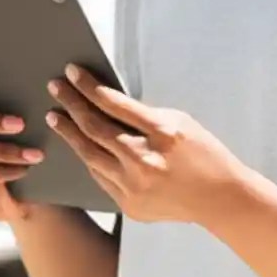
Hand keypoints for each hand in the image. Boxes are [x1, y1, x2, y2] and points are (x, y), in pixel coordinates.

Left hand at [46, 64, 248, 224]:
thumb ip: (143, 115)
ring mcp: (135, 185)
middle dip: (71, 104)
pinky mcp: (129, 204)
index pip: (113, 103)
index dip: (88, 86)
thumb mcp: (179, 122)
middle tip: (55, 88)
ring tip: (56, 117)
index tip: (71, 72)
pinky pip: (100, 176)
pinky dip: (88, 158)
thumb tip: (106, 103)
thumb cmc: (204, 154)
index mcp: (162, 132)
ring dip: (69, 133)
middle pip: (95, 128)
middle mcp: (145, 159)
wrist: (221, 199)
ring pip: (90, 154)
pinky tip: (79, 145)